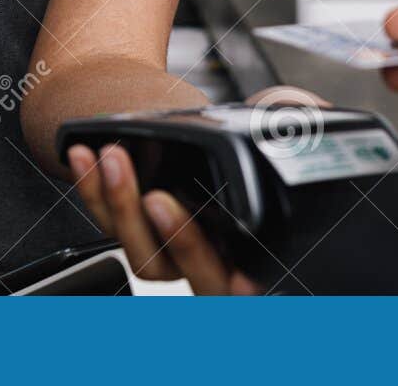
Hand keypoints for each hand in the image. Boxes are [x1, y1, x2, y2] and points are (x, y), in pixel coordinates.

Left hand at [66, 87, 325, 293]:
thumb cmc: (234, 130)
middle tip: (159, 199)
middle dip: (181, 241)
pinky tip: (84, 155)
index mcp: (258, 246)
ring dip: (124, 207)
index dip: (251, 288)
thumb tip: (313, 109)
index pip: (257, 283)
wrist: (182, 125)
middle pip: (199, 275)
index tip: (245, 282)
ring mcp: (170, 250)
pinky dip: (92, 190)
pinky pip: (108, 225)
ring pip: (146, 255)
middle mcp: (216, 261)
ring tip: (114, 158)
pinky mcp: (130, 228)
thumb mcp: (277, 120)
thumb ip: (298, 118)